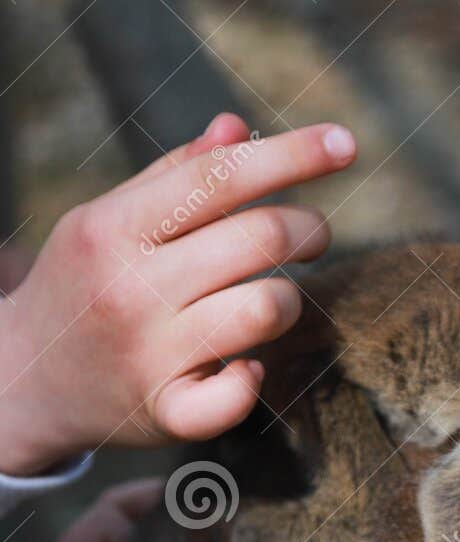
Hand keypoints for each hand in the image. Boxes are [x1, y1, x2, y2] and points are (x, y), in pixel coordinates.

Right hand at [0, 114, 355, 474]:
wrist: (21, 380)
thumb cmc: (84, 286)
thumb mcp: (108, 219)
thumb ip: (175, 177)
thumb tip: (239, 129)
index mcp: (116, 227)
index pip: (221, 176)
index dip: (294, 155)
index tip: (346, 144)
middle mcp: (132, 287)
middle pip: (259, 238)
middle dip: (309, 228)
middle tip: (315, 235)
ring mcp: (149, 354)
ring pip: (265, 309)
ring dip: (290, 299)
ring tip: (275, 298)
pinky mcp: (165, 412)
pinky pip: (235, 398)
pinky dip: (254, 381)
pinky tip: (247, 368)